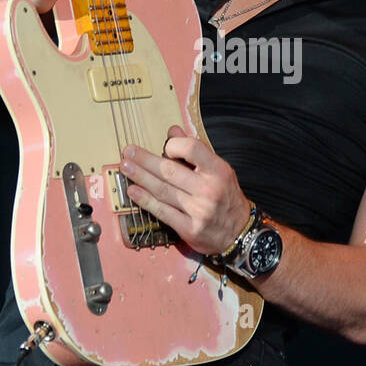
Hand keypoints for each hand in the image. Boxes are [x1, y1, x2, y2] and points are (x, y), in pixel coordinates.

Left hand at [118, 125, 251, 255]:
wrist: (240, 233)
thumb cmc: (226, 198)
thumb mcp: (218, 171)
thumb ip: (195, 151)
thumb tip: (173, 132)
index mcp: (218, 171)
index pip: (192, 149)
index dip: (174, 145)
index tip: (164, 146)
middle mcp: (209, 189)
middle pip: (170, 171)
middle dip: (145, 160)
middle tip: (127, 152)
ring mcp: (198, 211)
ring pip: (162, 190)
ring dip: (140, 178)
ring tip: (125, 168)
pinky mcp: (189, 229)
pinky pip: (162, 212)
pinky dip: (145, 201)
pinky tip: (133, 192)